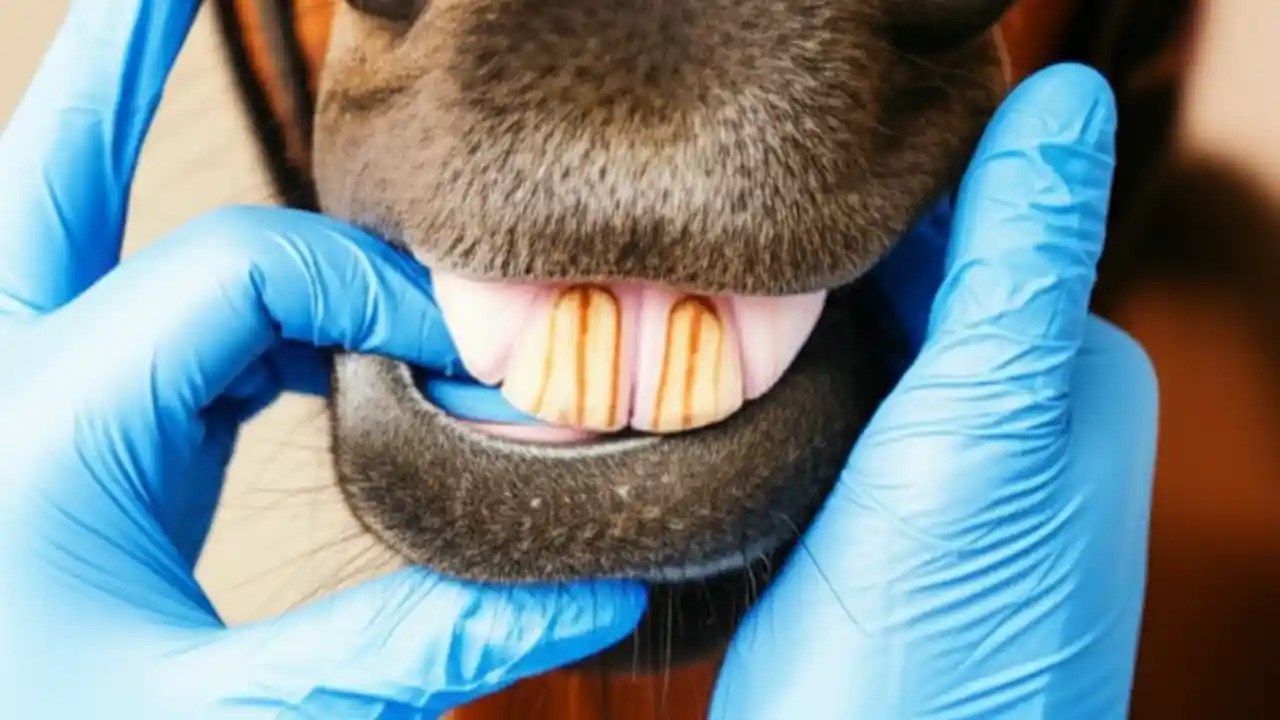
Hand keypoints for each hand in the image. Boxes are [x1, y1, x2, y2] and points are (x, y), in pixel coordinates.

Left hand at [0, 2, 643, 716]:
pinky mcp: (61, 428)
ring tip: (255, 89)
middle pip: (59, 159)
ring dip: (180, 159)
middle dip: (132, 51)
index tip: (475, 363)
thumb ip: (407, 649)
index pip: (242, 277)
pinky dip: (241, 303)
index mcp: (46, 428)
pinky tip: (325, 339)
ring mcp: (26, 394)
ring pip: (87, 222)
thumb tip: (592, 593)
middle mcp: (13, 380)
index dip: (380, 297)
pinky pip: (143, 313)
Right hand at [711, 64, 1158, 718]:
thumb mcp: (986, 429)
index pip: (969, 214)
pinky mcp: (856, 512)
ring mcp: (926, 465)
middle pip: (901, 275)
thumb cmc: (943, 645)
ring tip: (686, 275)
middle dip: (816, 244)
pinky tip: (710, 360)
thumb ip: (1023, 264)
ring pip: (849, 340)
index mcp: (1057, 369)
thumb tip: (1064, 96)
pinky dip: (766, 374)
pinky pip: (812, 405)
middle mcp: (1002, 409)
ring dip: (783, 308)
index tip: (774, 159)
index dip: (875, 177)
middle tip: (705, 220)